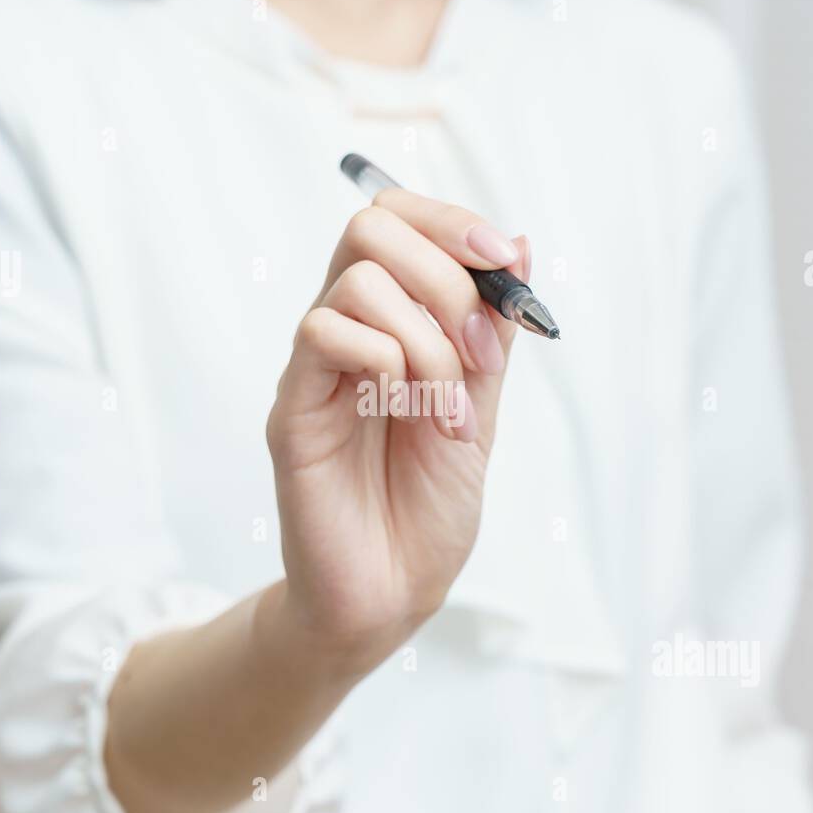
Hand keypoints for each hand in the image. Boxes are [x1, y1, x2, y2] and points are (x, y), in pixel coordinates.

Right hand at [266, 189, 529, 671]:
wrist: (392, 591)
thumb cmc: (429, 506)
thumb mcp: (482, 406)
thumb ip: (492, 330)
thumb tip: (519, 242)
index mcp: (391, 322)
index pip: (400, 221)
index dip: (453, 222)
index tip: (504, 261)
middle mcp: (347, 332)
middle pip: (370, 226)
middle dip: (446, 275)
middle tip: (478, 353)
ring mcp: (315, 369)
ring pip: (356, 279)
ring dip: (428, 339)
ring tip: (449, 409)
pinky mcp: (293, 411)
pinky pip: (323, 334)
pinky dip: (386, 359)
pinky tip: (408, 412)